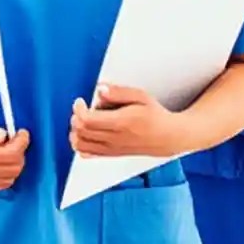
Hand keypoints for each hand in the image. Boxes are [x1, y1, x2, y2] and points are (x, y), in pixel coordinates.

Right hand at [0, 113, 29, 190]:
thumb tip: (4, 136)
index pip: (11, 154)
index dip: (22, 142)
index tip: (21, 131)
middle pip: (14, 168)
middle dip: (20, 152)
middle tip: (15, 138)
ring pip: (9, 179)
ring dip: (14, 164)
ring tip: (7, 148)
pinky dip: (5, 174)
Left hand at [68, 84, 182, 157]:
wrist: (167, 137)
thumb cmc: (155, 116)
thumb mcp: (140, 96)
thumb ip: (119, 92)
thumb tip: (101, 90)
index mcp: (121, 123)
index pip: (88, 120)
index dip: (78, 109)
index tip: (80, 101)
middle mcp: (114, 138)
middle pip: (81, 132)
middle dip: (76, 118)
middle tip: (82, 108)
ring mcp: (112, 149)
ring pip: (81, 144)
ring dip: (75, 131)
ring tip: (83, 120)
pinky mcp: (111, 154)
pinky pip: (87, 154)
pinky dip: (80, 144)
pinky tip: (85, 134)